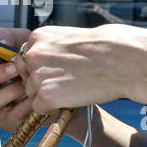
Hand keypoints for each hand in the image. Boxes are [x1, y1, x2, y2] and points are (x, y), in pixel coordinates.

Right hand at [0, 26, 32, 132]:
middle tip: (14, 68)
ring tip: (26, 83)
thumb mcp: (22, 41)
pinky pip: (9, 117)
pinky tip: (34, 97)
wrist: (55, 78)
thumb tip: (1, 44)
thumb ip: (8, 37)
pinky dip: (23, 106)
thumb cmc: (33, 59)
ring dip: (9, 91)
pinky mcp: (8, 121)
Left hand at [17, 24, 144, 113]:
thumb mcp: (68, 39)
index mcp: (37, 38)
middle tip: (67, 81)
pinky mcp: (46, 95)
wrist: (120, 59)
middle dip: (42, 83)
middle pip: (26, 78)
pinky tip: (71, 98)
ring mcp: (38, 75)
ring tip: (73, 88)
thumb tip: (37, 62)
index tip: (60, 70)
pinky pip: (39, 108)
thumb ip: (49, 49)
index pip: (27, 60)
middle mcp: (33, 55)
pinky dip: (52, 108)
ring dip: (48, 95)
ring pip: (32, 94)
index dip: (43, 69)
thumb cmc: (101, 49)